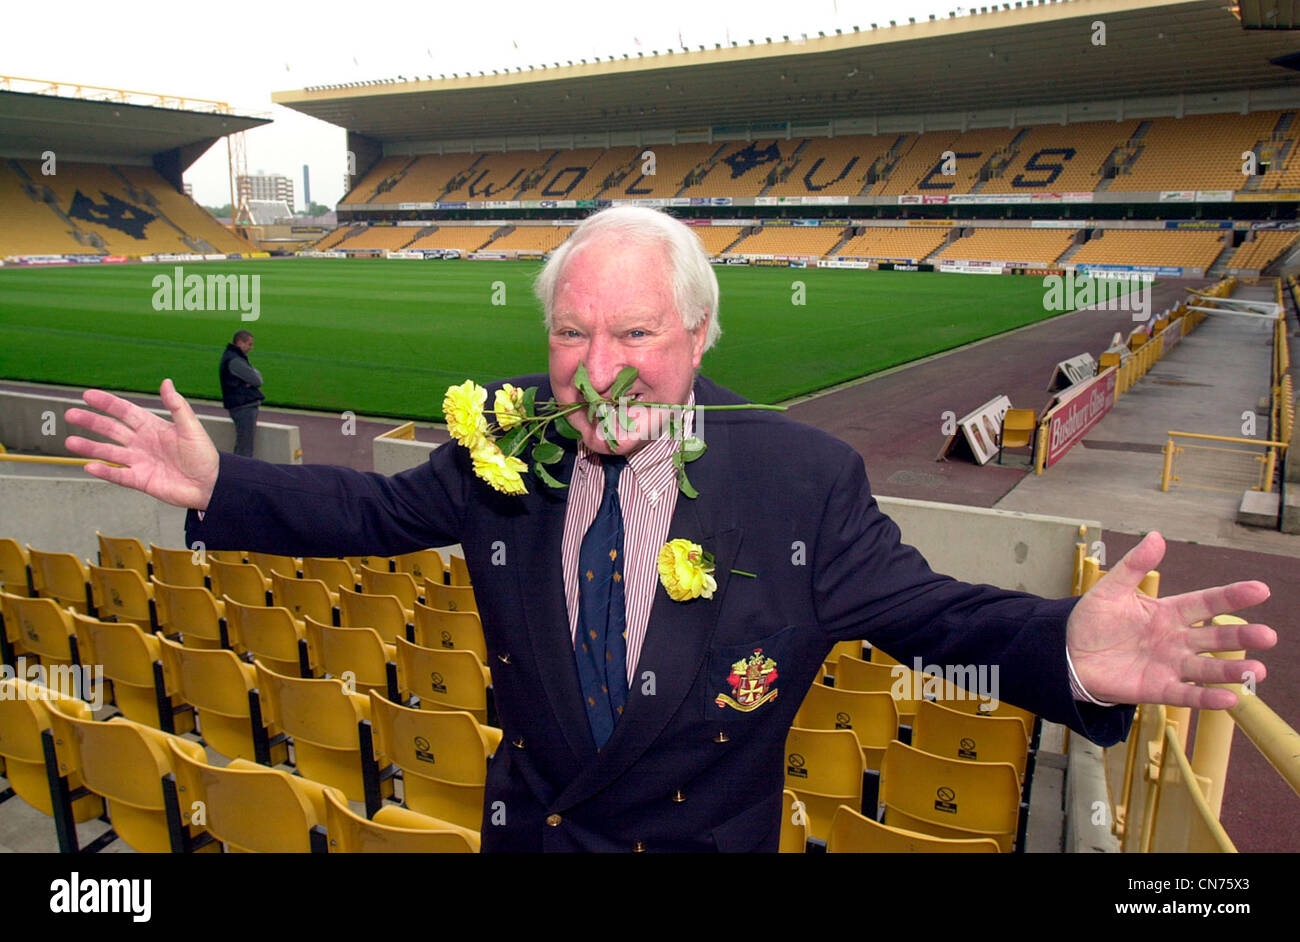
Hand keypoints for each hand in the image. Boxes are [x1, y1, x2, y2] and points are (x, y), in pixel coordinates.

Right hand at [64, 379, 219, 510]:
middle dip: (91, 422)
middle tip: (70, 414)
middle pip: (111, 430)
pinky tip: (89, 466)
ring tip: (70, 442)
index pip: (125, 412)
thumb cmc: (204, 455)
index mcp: (153, 427)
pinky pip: (118, 475)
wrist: (211, 484)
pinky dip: (105, 471)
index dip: (107, 403)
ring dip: (90, 447)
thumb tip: (166, 382)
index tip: (88, 395)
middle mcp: (142, 443)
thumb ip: (177, 406)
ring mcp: (139, 462)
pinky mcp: (141, 480)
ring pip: (109, 452)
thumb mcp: (191, 427)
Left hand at [1066, 532, 1275, 708]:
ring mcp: (1169, 665)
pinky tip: (1229, 698)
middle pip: (1215, 638)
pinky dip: (1207, 697)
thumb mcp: (1110, 590)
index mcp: (1168, 612)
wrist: (1068, 653)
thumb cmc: (1092, 621)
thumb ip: (1134, 565)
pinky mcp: (1158, 688)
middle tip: (1268, 636)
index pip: (1206, 603)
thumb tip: (1156, 536)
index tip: (1260, 590)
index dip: (1232, 596)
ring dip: (1232, 671)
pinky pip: (1186, 694)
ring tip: (1258, 670)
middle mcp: (1176, 639)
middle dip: (1242, 637)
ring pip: (1207, 668)